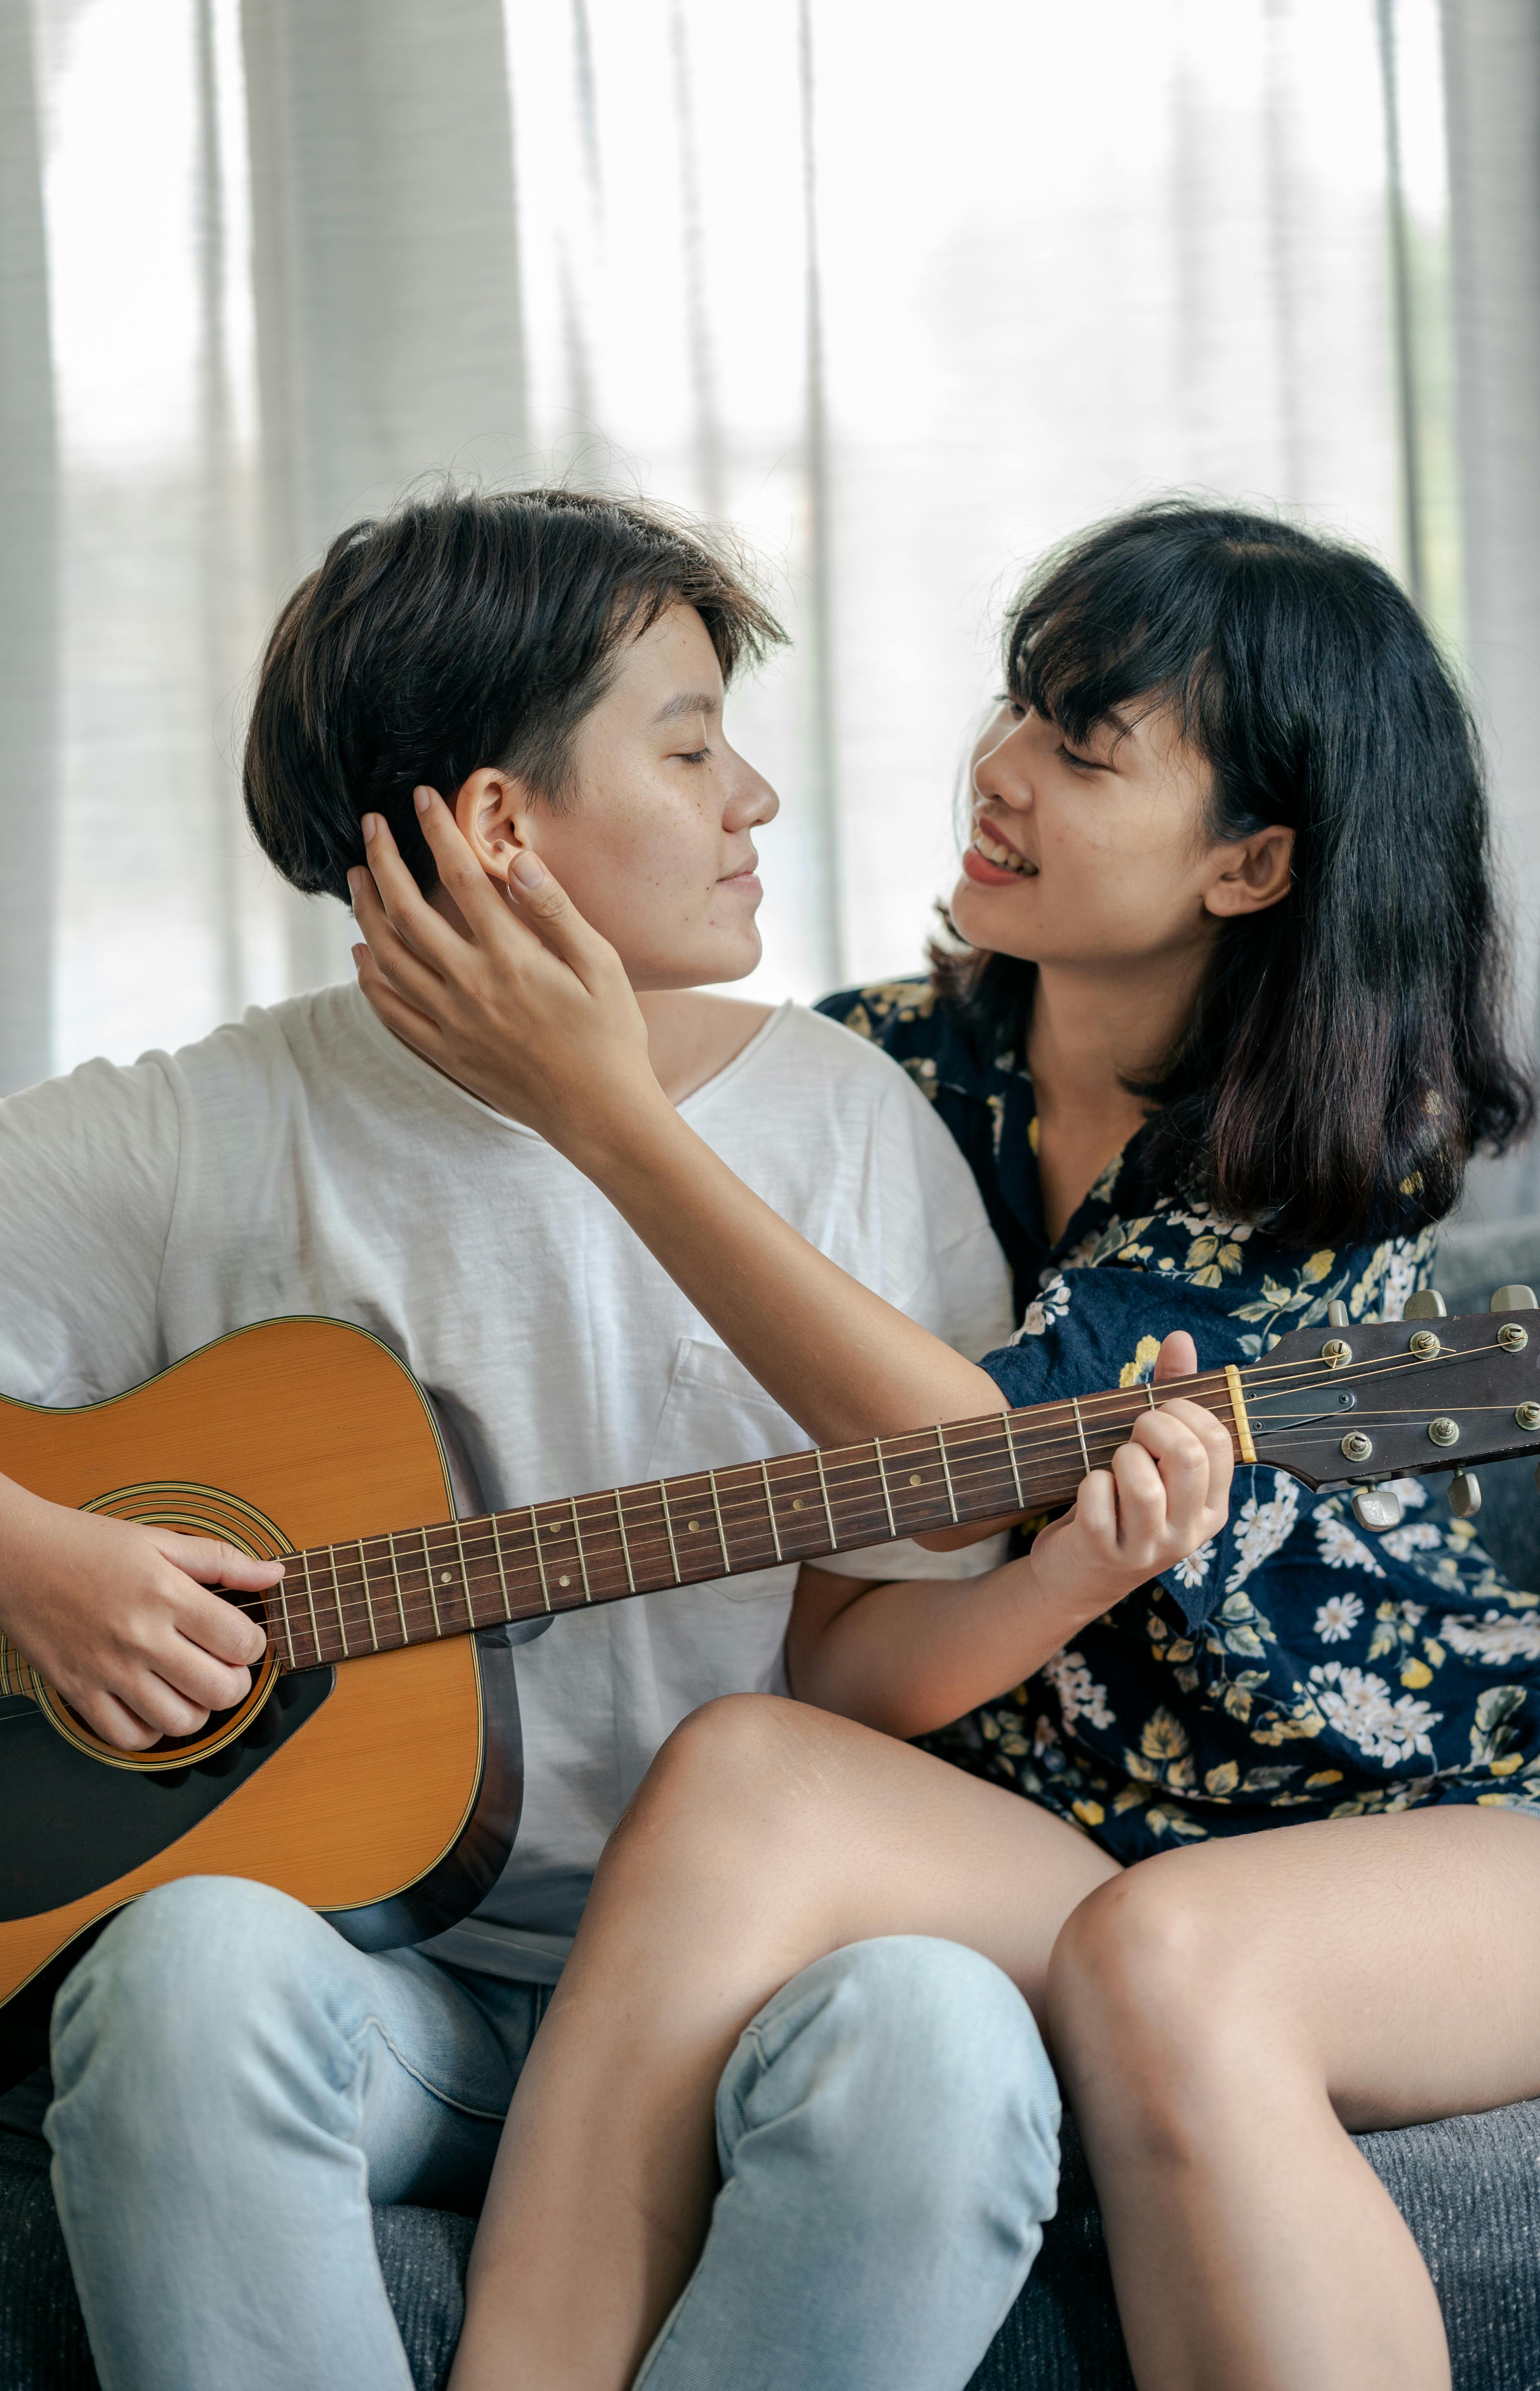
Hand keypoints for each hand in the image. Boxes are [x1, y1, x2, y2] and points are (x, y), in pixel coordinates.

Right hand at [0, 1476, 277, 1751]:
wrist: (16, 1558)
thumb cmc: (88, 1546)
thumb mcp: (160, 1541)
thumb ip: (223, 1560)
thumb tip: (275, 1574)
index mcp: (166, 1594)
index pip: (241, 1641)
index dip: (253, 1643)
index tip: (240, 1636)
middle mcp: (140, 1637)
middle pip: (221, 1690)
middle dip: (235, 1681)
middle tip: (222, 1666)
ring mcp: (108, 1670)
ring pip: (181, 1722)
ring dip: (197, 1709)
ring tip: (188, 1685)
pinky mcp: (79, 1693)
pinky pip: (130, 1738)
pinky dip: (151, 1730)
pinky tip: (153, 1703)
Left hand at [349, 789, 656, 1155]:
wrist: (601, 1115)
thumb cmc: (612, 1036)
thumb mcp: (601, 965)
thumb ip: (556, 911)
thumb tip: (518, 860)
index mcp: (512, 958)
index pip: (462, 879)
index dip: (438, 833)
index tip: (422, 800)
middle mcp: (471, 987)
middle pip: (408, 911)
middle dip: (384, 861)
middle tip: (371, 826)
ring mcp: (452, 1023)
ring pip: (387, 957)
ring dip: (365, 911)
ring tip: (357, 878)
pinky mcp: (447, 1053)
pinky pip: (391, 1012)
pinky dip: (369, 979)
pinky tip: (362, 954)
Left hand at [1025, 1332, 1232, 1621]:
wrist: (1076, 1574)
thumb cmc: (1120, 1501)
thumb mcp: (1152, 1455)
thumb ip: (1170, 1394)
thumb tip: (1181, 1338)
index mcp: (1212, 1506)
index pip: (1218, 1442)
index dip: (1185, 1410)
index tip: (1160, 1411)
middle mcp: (1189, 1532)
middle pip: (1186, 1458)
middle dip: (1152, 1425)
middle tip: (1135, 1431)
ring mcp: (1148, 1548)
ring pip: (1142, 1484)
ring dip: (1120, 1457)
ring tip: (1114, 1464)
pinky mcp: (1104, 1553)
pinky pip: (1097, 1499)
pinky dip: (1089, 1483)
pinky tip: (1091, 1491)